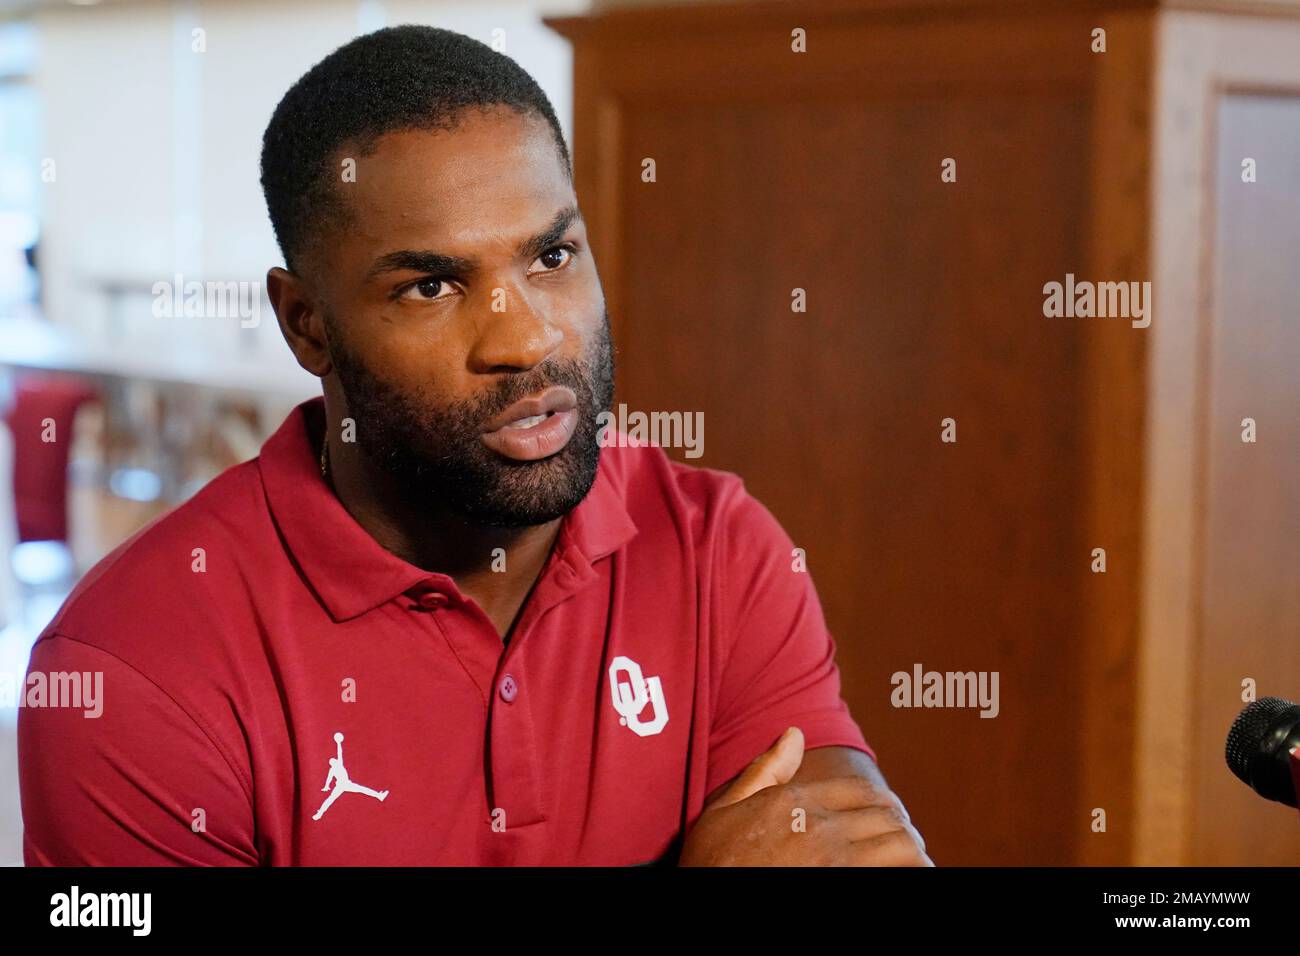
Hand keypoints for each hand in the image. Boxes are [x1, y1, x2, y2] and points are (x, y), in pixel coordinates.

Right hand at [678, 727, 932, 865]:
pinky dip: (910, 870)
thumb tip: (795, 734)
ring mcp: (835, 860)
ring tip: (915, 859)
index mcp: (795, 801)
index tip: (890, 815)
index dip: (883, 802)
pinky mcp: (842, 885)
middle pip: (886, 816)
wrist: (700, 899)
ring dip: (913, 850)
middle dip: (902, 825)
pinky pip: (894, 873)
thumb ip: (764, 771)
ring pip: (900, 845)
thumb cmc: (711, 862)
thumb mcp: (725, 809)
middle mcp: (820, 827)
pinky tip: (911, 874)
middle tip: (907, 840)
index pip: (861, 791)